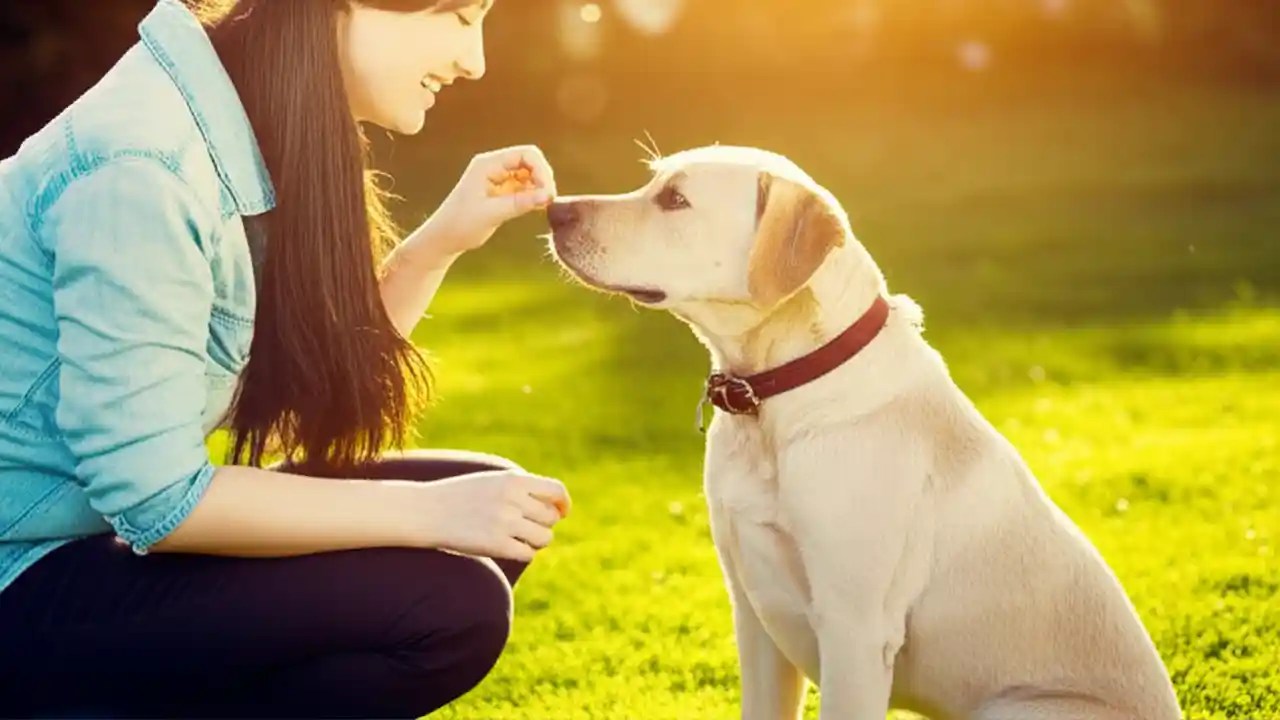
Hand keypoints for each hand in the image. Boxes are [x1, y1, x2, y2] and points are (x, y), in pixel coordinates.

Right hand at [413, 469, 570, 560]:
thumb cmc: (462, 496)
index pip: (556, 491)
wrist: (426, 510)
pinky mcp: (495, 545)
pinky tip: (510, 549)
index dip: (564, 503)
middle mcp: (512, 499)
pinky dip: (524, 553)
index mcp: (513, 479)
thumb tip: (557, 507)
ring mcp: (504, 523)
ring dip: (537, 541)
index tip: (562, 512)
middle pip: (551, 517)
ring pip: (544, 538)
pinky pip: (528, 554)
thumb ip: (523, 489)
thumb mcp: (493, 481)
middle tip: (528, 528)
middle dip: (544, 524)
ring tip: (520, 538)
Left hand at [414, 145, 557, 262]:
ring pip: (530, 174)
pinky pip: (525, 187)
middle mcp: (494, 166)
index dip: (541, 169)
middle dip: (542, 178)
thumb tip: (549, 195)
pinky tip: (537, 207)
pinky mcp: (502, 191)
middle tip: (548, 200)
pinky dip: (534, 195)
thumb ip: (521, 203)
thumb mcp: (492, 214)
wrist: (444, 238)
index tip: (547, 191)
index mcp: (487, 164)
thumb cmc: (461, 224)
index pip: (525, 154)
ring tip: (543, 205)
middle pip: (530, 161)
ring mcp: (498, 178)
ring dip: (539, 187)